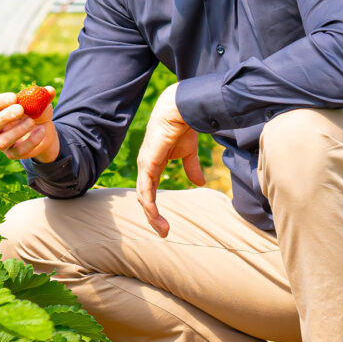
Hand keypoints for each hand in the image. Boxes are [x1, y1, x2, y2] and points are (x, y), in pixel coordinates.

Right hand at [0, 89, 60, 162]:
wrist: (44, 131)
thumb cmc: (36, 113)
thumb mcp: (41, 103)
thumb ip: (44, 96)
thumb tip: (50, 90)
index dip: (0, 101)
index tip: (15, 97)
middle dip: (5, 117)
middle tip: (20, 109)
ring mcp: (2, 141)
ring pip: (1, 142)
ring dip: (17, 131)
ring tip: (32, 122)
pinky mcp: (12, 154)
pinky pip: (17, 151)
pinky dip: (31, 141)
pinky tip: (41, 130)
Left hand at [134, 82, 203, 236]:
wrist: (181, 109)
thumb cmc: (183, 126)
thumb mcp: (188, 153)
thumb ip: (191, 168)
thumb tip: (199, 183)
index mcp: (153, 164)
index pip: (149, 191)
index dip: (156, 208)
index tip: (166, 224)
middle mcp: (146, 167)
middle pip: (145, 198)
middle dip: (153, 217)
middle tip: (164, 232)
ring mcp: (145, 165)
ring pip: (144, 197)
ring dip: (152, 216)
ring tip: (163, 230)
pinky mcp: (148, 164)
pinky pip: (146, 190)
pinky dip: (150, 205)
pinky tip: (155, 216)